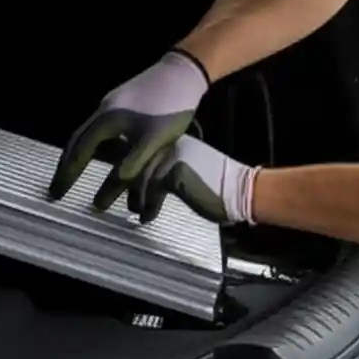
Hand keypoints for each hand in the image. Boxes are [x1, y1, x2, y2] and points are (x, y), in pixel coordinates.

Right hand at [48, 49, 209, 208]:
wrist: (185, 71)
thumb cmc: (171, 106)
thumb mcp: (155, 138)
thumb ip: (135, 161)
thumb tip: (116, 181)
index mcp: (107, 120)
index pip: (80, 151)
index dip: (68, 174)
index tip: (55, 194)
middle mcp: (103, 110)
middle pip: (77, 140)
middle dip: (66, 165)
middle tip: (56, 187)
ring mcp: (112, 104)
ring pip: (88, 133)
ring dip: (78, 154)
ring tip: (72, 171)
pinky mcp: (123, 102)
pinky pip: (100, 128)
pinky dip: (94, 145)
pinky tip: (102, 153)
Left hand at [130, 135, 257, 225]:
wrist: (244, 191)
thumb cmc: (222, 186)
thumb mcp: (191, 170)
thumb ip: (169, 171)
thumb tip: (147, 184)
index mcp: (175, 141)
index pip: (141, 150)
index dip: (127, 167)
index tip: (122, 183)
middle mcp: (170, 145)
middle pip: (134, 163)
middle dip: (121, 186)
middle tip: (115, 203)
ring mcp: (170, 158)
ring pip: (139, 179)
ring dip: (135, 200)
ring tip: (136, 212)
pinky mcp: (172, 174)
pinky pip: (150, 192)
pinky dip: (148, 208)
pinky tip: (147, 218)